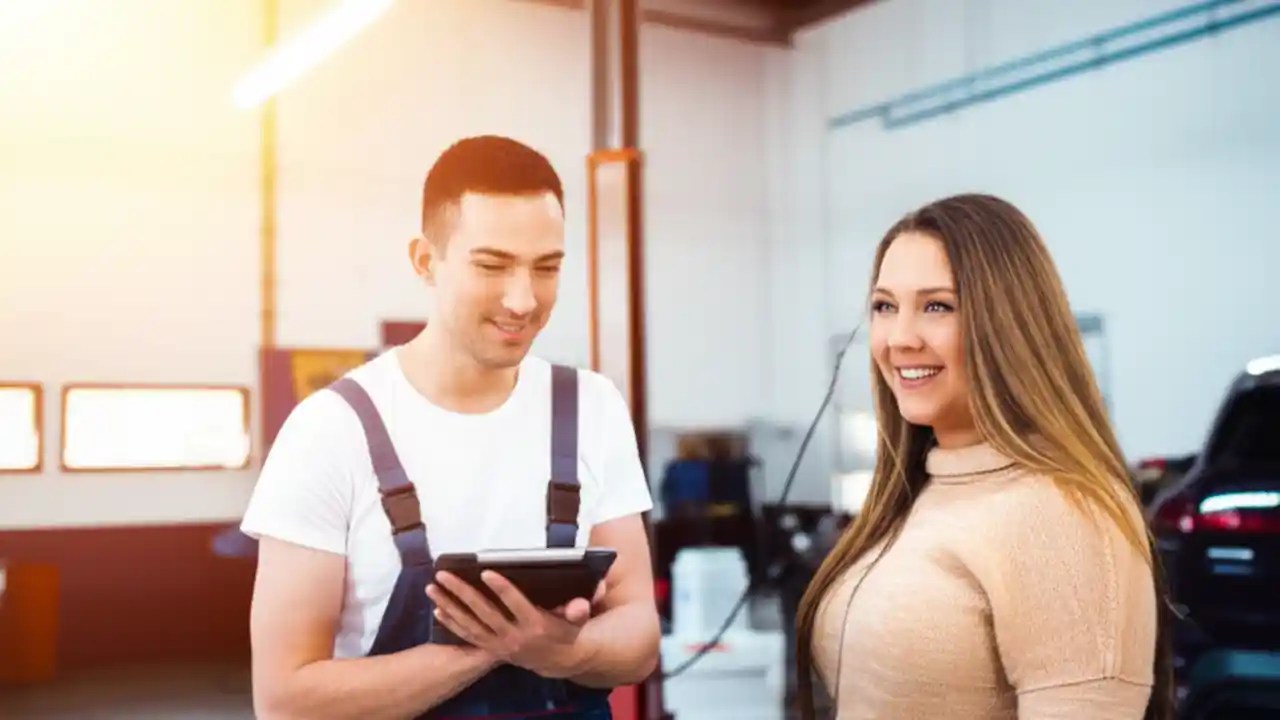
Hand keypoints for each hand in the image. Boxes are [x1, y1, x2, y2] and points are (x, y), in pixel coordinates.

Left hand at [426, 571, 598, 678]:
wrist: (557, 661)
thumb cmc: (566, 631)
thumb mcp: (577, 621)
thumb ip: (578, 610)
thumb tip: (581, 604)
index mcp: (536, 625)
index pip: (516, 605)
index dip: (501, 588)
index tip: (486, 571)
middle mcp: (514, 636)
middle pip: (484, 612)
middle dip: (463, 592)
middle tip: (445, 575)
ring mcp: (499, 645)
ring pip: (470, 624)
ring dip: (449, 605)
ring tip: (433, 587)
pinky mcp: (490, 649)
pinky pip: (467, 636)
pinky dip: (451, 623)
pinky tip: (437, 609)